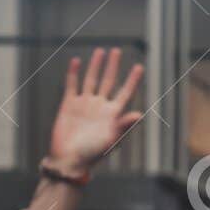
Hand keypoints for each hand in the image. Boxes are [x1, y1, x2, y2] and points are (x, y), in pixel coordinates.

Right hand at [47, 47, 144, 172]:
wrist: (69, 159)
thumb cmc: (93, 153)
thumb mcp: (111, 140)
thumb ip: (124, 125)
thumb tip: (140, 115)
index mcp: (113, 114)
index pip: (126, 92)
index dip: (133, 80)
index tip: (139, 66)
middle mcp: (100, 106)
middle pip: (109, 81)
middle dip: (113, 66)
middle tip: (117, 50)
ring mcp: (85, 104)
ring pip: (92, 80)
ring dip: (96, 66)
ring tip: (101, 51)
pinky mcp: (69, 105)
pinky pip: (72, 85)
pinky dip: (74, 73)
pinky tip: (77, 61)